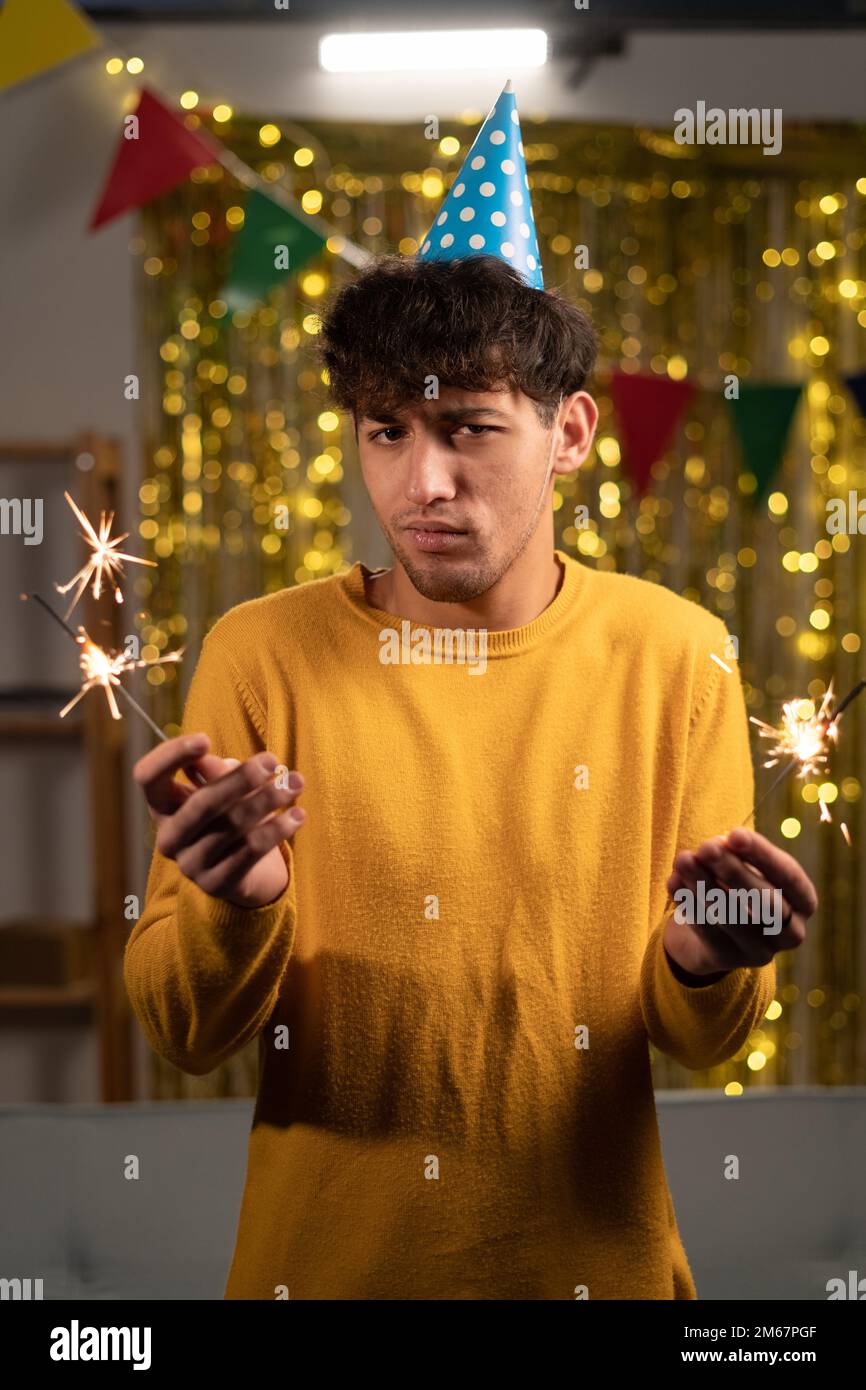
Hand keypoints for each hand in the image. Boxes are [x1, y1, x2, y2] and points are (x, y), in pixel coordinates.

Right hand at [133, 733, 305, 908]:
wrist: (247, 872)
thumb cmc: (231, 815)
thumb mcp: (223, 787)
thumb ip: (215, 772)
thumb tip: (205, 759)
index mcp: (161, 806)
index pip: (148, 776)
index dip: (171, 755)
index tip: (205, 739)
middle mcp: (169, 836)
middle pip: (201, 803)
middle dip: (240, 779)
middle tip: (272, 762)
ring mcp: (190, 864)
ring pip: (232, 825)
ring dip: (268, 800)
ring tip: (296, 783)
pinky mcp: (216, 884)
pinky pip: (250, 851)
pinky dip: (277, 829)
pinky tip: (298, 815)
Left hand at [664, 827, 816, 978]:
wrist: (715, 928)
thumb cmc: (737, 884)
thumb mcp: (746, 866)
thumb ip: (738, 854)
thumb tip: (718, 844)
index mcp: (804, 902)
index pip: (789, 876)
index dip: (762, 855)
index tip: (735, 834)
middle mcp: (791, 932)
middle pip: (764, 901)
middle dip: (733, 870)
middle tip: (706, 847)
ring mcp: (762, 952)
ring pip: (732, 917)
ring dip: (704, 885)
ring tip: (683, 860)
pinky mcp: (730, 960)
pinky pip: (708, 932)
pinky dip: (689, 904)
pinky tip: (673, 881)